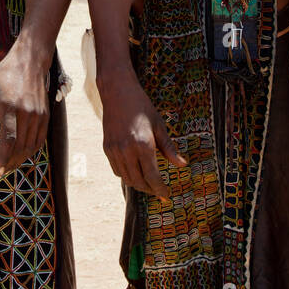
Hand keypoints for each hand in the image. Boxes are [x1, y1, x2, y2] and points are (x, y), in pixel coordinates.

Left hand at [0, 42, 49, 180]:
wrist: (30, 61)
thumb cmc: (5, 75)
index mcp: (10, 107)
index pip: (9, 140)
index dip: (3, 159)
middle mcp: (27, 113)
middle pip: (21, 147)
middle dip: (10, 163)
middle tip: (0, 173)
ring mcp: (38, 114)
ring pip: (31, 145)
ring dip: (21, 159)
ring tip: (9, 167)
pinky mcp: (45, 115)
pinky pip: (40, 139)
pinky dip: (32, 151)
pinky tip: (22, 155)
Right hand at [97, 66, 186, 199]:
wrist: (118, 93)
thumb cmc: (142, 107)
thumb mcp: (160, 126)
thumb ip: (169, 148)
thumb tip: (182, 165)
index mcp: (143, 145)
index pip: (152, 177)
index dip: (160, 190)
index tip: (167, 196)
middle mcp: (127, 151)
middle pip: (139, 182)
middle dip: (150, 190)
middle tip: (160, 192)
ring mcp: (114, 150)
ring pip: (127, 179)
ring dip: (138, 185)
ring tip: (149, 184)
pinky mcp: (107, 148)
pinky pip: (117, 170)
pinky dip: (127, 176)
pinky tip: (135, 172)